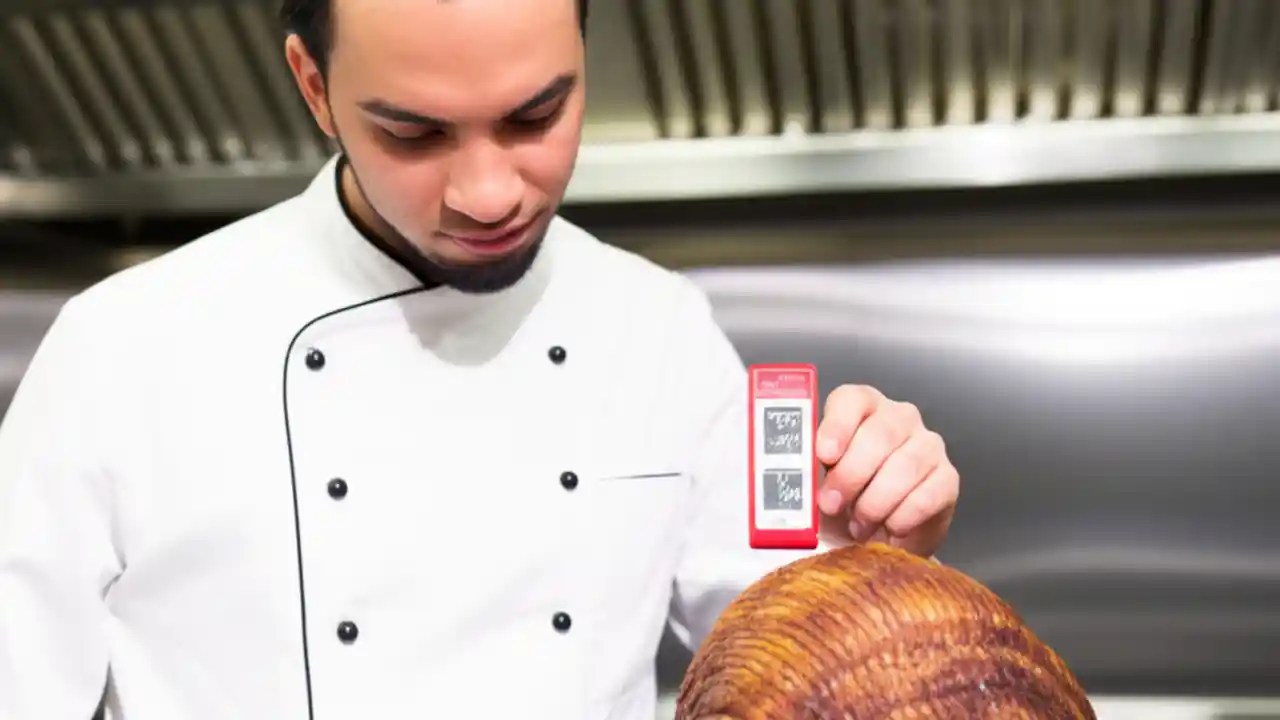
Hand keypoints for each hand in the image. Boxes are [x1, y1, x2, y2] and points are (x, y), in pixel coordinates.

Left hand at [814, 385, 958, 557]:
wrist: (881, 531)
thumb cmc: (845, 496)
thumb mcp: (817, 479)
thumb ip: (803, 469)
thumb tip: (787, 475)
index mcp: (861, 407)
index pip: (852, 400)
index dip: (837, 426)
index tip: (824, 455)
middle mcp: (898, 417)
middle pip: (879, 435)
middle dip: (850, 475)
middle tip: (831, 505)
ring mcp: (927, 444)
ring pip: (904, 466)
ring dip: (875, 502)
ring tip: (859, 525)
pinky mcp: (948, 477)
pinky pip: (928, 495)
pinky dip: (903, 517)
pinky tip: (890, 529)